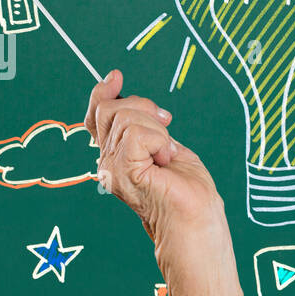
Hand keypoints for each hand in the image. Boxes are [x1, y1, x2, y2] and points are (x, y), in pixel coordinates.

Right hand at [85, 69, 226, 252]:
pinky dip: (159, 141)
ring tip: (167, 156)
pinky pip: (138, 134)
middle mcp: (107, 162)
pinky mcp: (124, 172)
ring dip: (158, 130)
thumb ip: (144, 123)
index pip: (97, 115)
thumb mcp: (164, 143)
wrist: (198, 219)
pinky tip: (165, 161)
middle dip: (143, 107)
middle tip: (167, 125)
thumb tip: (121, 91)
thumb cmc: (187, 188)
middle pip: (109, 109)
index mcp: (116, 154)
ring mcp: (112, 168)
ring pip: (126, 119)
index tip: (116, 76)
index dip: (102, 92)